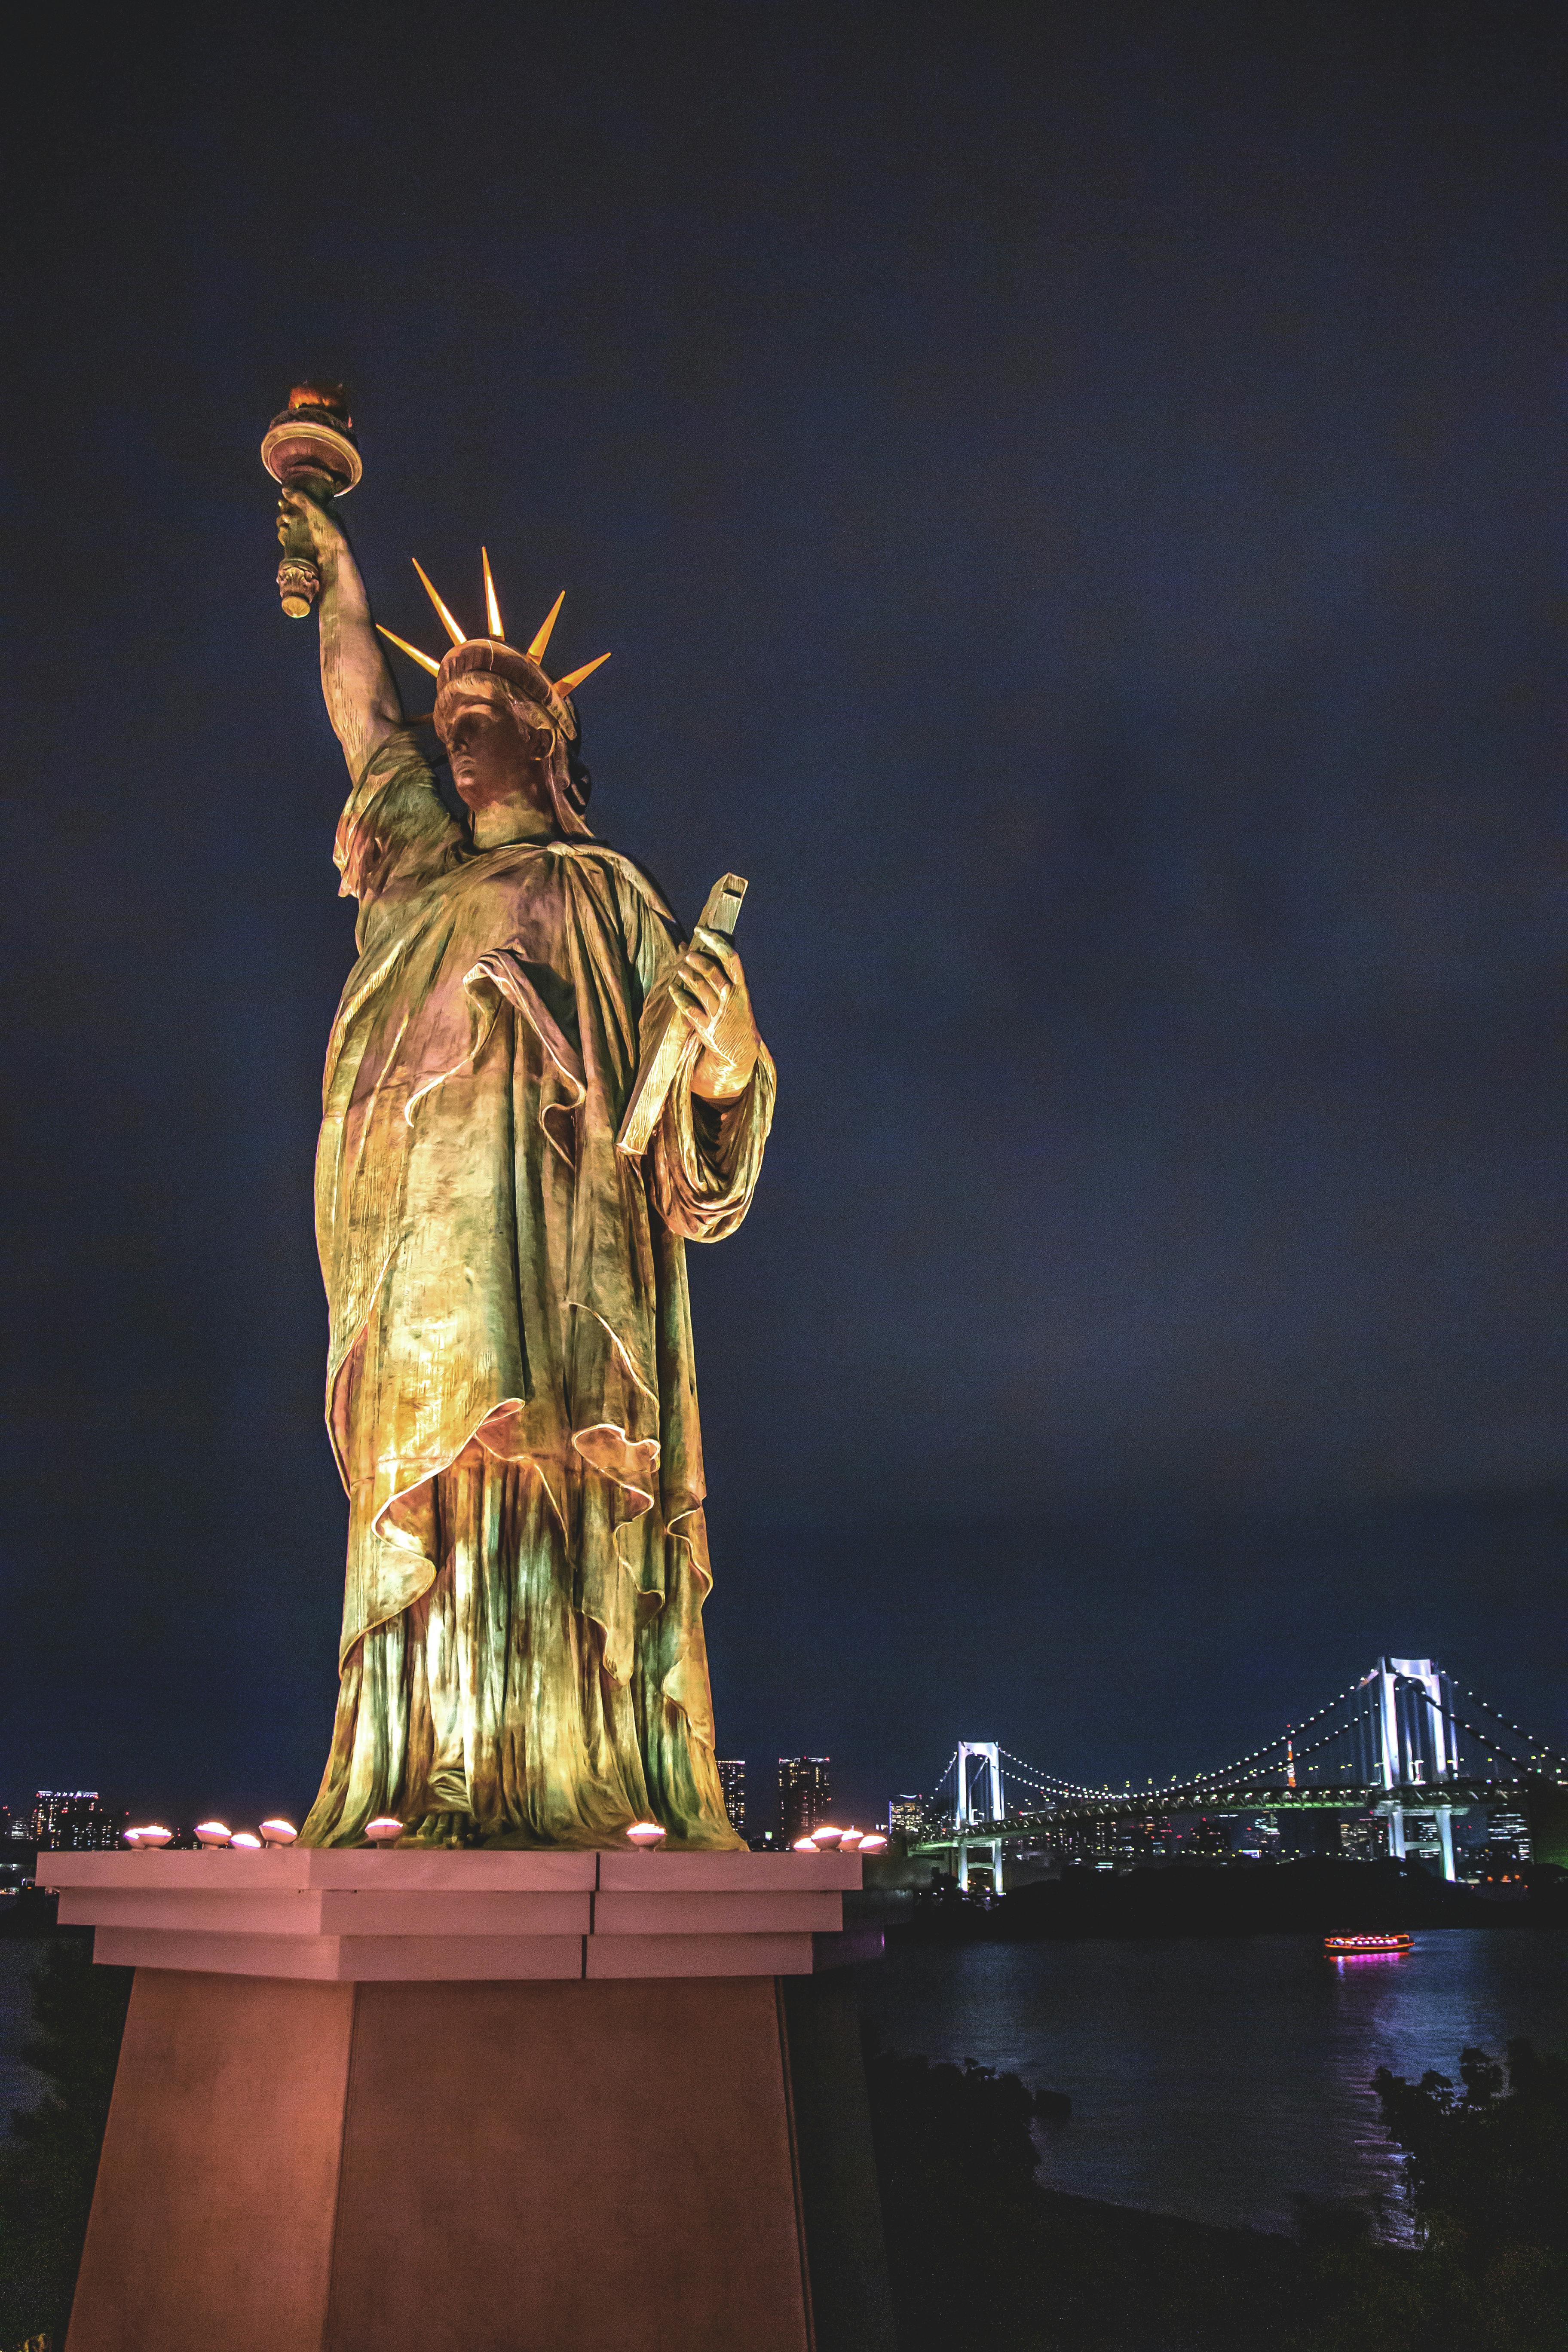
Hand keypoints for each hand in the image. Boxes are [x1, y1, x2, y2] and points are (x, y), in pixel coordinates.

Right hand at [276, 485, 347, 567]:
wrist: (334, 563)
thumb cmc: (330, 535)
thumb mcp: (317, 513)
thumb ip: (302, 500)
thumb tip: (285, 489)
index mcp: (325, 514)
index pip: (305, 504)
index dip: (293, 501)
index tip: (283, 500)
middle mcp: (318, 525)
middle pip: (296, 515)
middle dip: (287, 512)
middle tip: (283, 514)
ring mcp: (310, 538)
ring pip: (292, 527)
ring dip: (284, 524)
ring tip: (283, 524)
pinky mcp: (304, 550)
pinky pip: (290, 540)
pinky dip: (284, 535)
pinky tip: (283, 532)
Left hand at [671, 926, 760, 1101]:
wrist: (741, 1053)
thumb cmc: (736, 1019)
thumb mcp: (736, 998)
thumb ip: (720, 976)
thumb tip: (691, 949)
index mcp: (741, 989)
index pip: (731, 957)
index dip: (716, 941)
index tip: (701, 930)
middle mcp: (730, 998)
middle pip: (713, 971)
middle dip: (698, 959)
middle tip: (687, 954)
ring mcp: (718, 1013)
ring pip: (700, 988)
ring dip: (687, 975)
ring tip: (679, 969)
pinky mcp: (706, 1028)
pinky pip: (689, 1009)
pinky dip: (679, 997)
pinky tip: (672, 990)